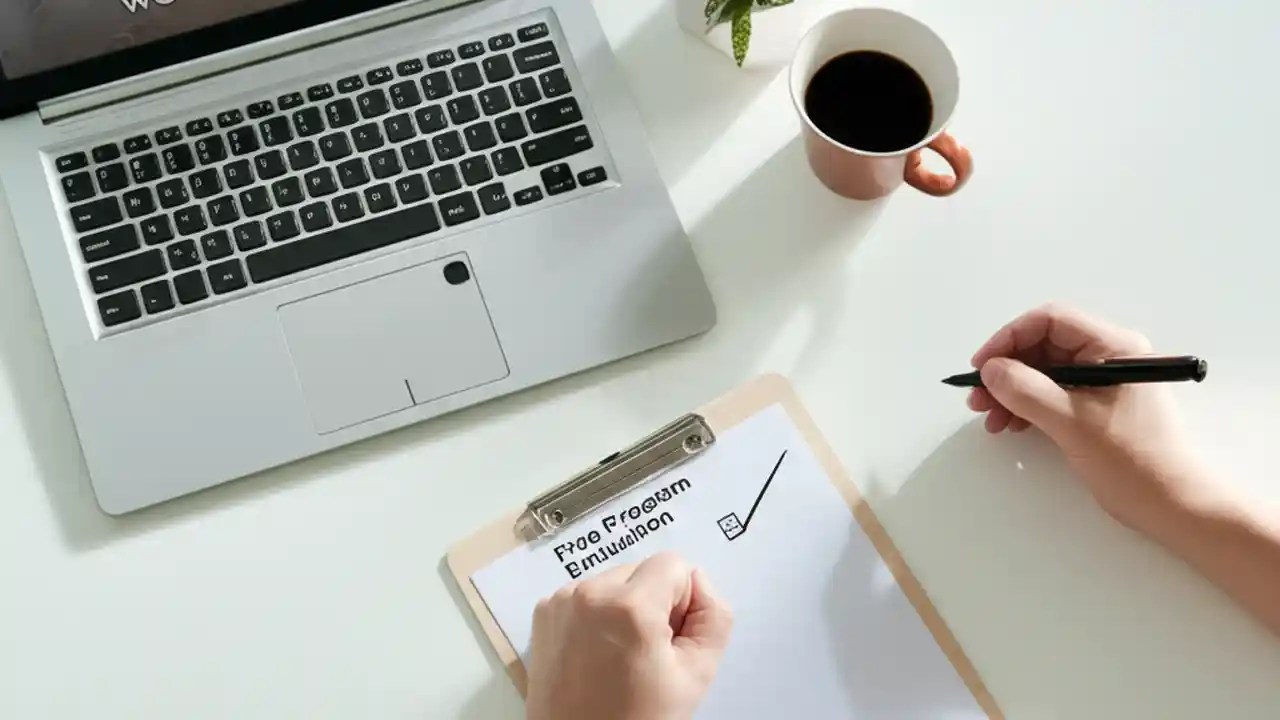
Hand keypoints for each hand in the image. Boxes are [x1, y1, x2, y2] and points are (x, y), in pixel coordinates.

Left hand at [525, 553, 732, 719]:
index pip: (674, 565)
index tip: (671, 641)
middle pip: (642, 570)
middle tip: (648, 653)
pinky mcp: (544, 614)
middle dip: (653, 602)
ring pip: (614, 581)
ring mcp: (560, 602)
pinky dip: (597, 615)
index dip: (683, 602)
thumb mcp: (696, 674)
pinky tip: (597, 654)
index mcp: (628, 607)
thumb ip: (713, 616)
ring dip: (625, 607)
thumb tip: (697, 582)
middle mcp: (588, 594)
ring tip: (620, 657)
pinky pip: (585, 596)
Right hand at [967, 304, 1214, 531]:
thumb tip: (990, 370)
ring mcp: (1103, 382)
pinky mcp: (1097, 407)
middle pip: (1044, 346)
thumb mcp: (1073, 423)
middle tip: (977, 399)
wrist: (1173, 507)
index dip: (1009, 338)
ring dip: (1011, 391)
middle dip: (1006, 370)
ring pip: (1044, 372)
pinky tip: (1010, 424)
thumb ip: (1027, 391)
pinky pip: (1053, 394)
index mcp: (1114, 347)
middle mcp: (1109, 356)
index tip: (981, 367)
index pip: (1051, 321)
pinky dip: (1027, 406)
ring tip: (989, 418)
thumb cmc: (1131, 461)